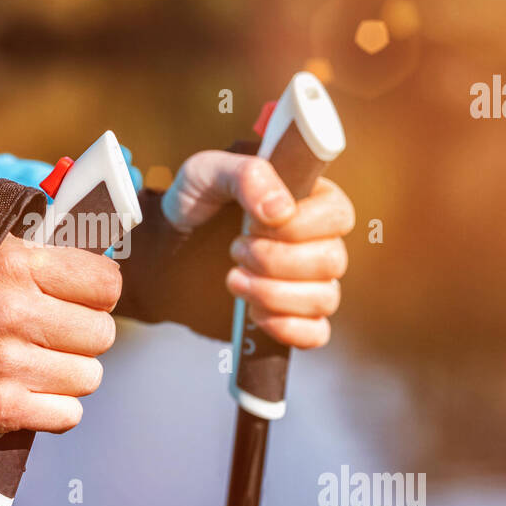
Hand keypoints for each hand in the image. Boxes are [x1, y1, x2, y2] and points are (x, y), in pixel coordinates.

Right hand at [0, 234, 121, 433]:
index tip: (81, 298)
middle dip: (83, 335)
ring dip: (69, 373)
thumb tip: (99, 246)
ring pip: (88, 377)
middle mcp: (13, 313)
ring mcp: (7, 364)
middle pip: (101, 334)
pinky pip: (67, 414)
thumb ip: (41, 244)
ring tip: (36, 361)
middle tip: (53, 332)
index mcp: (15, 266)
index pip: (105, 284)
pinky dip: (53, 407)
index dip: (97, 292)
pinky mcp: (0, 408)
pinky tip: (29, 389)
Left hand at [162, 150, 353, 348]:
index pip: (338, 214)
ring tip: (233, 279)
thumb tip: (282, 211)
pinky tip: (254, 314)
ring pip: (325, 298)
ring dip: (273, 293)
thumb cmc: (194, 200)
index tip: (252, 223)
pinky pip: (316, 334)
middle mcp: (318, 240)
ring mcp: (309, 282)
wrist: (167, 245)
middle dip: (275, 260)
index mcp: (309, 198)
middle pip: (332, 260)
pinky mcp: (293, 316)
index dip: (298, 226)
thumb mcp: (208, 172)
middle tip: (235, 249)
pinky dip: (287, 328)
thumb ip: (247, 176)